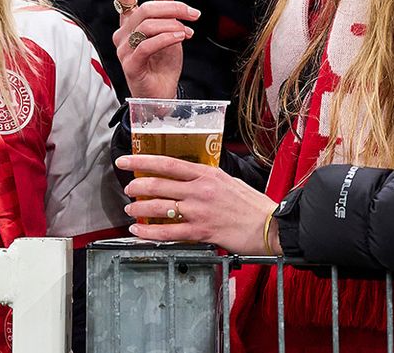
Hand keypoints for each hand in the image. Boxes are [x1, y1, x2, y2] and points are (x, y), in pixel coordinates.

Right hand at [112, 0, 196, 99]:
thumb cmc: (164, 63)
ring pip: (147, 25)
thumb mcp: (170, 28)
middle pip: (145, 9)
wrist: (163, 96)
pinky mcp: (130, 64)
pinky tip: (181, 37)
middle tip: (194, 13)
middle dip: (173, 7)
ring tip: (188, 31)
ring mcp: (123, 50)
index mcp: (130, 23)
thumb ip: (165, 2)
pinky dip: (167, 38)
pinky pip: (148, 44)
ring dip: (173, 24)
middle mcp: (122, 34)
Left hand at [119, 155, 279, 254]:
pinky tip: (139, 232)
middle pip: (157, 184)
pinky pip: (167, 232)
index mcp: (206, 174)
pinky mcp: (200, 232)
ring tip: (130, 211)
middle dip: (136, 186)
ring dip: (138, 209)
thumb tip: (186, 177)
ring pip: (158, 208)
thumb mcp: (227, 180)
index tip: (126, 161)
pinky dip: (148, 233)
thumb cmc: (250, 204)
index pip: (167, 163)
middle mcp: (199, 190)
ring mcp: (198, 211)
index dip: (141, 161)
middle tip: (128, 189)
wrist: (268, 225)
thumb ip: (205, 178)